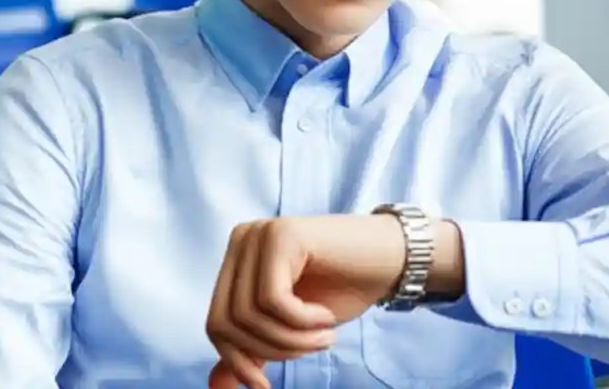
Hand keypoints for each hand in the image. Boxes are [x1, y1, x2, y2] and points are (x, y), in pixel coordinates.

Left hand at [205, 215, 462, 388]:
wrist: (392, 259)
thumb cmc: (342, 291)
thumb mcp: (289, 329)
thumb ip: (253, 351)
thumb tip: (217, 386)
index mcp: (237, 261)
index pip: (216, 323)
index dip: (237, 360)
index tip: (263, 385)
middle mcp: (241, 241)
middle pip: (226, 320)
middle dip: (269, 351)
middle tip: (312, 348)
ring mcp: (259, 235)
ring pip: (249, 313)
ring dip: (292, 339)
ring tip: (325, 337)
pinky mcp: (282, 235)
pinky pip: (273, 299)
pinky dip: (302, 321)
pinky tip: (326, 316)